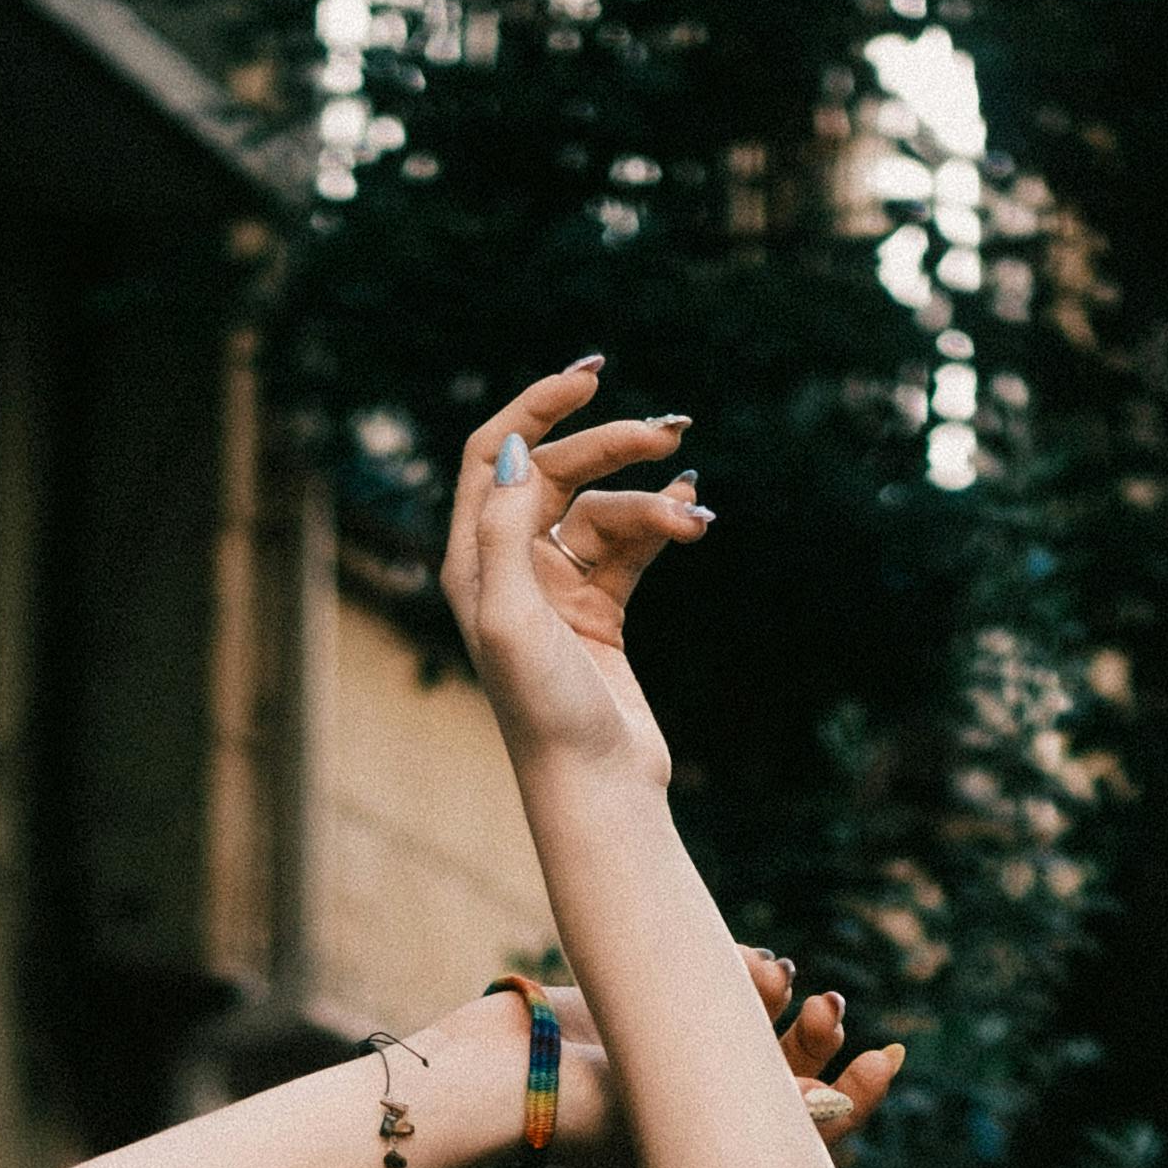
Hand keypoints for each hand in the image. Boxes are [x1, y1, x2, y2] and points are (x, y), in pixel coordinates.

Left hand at [440, 357, 704, 787]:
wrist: (597, 787)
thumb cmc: (544, 712)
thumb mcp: (511, 616)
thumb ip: (507, 529)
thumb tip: (521, 448)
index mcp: (472, 561)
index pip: (496, 452)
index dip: (536, 405)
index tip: (590, 380)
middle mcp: (508, 567)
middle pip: (558, 470)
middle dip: (613, 446)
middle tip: (669, 432)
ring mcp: (556, 587)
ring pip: (606, 510)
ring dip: (652, 505)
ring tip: (695, 520)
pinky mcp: (600, 609)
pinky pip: (632, 543)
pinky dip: (661, 524)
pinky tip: (695, 515)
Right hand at [490, 958, 900, 1165]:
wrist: (501, 1071)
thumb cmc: (581, 1110)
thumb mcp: (674, 1117)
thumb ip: (752, 1106)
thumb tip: (835, 1106)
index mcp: (723, 1154)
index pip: (814, 1132)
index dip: (860, 1097)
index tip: (886, 1057)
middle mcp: (708, 1110)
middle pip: (795, 1072)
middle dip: (821, 1037)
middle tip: (826, 1005)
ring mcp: (681, 1059)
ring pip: (764, 1024)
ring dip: (784, 999)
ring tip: (779, 978)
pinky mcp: (654, 1010)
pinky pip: (725, 983)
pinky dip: (745, 971)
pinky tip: (746, 963)